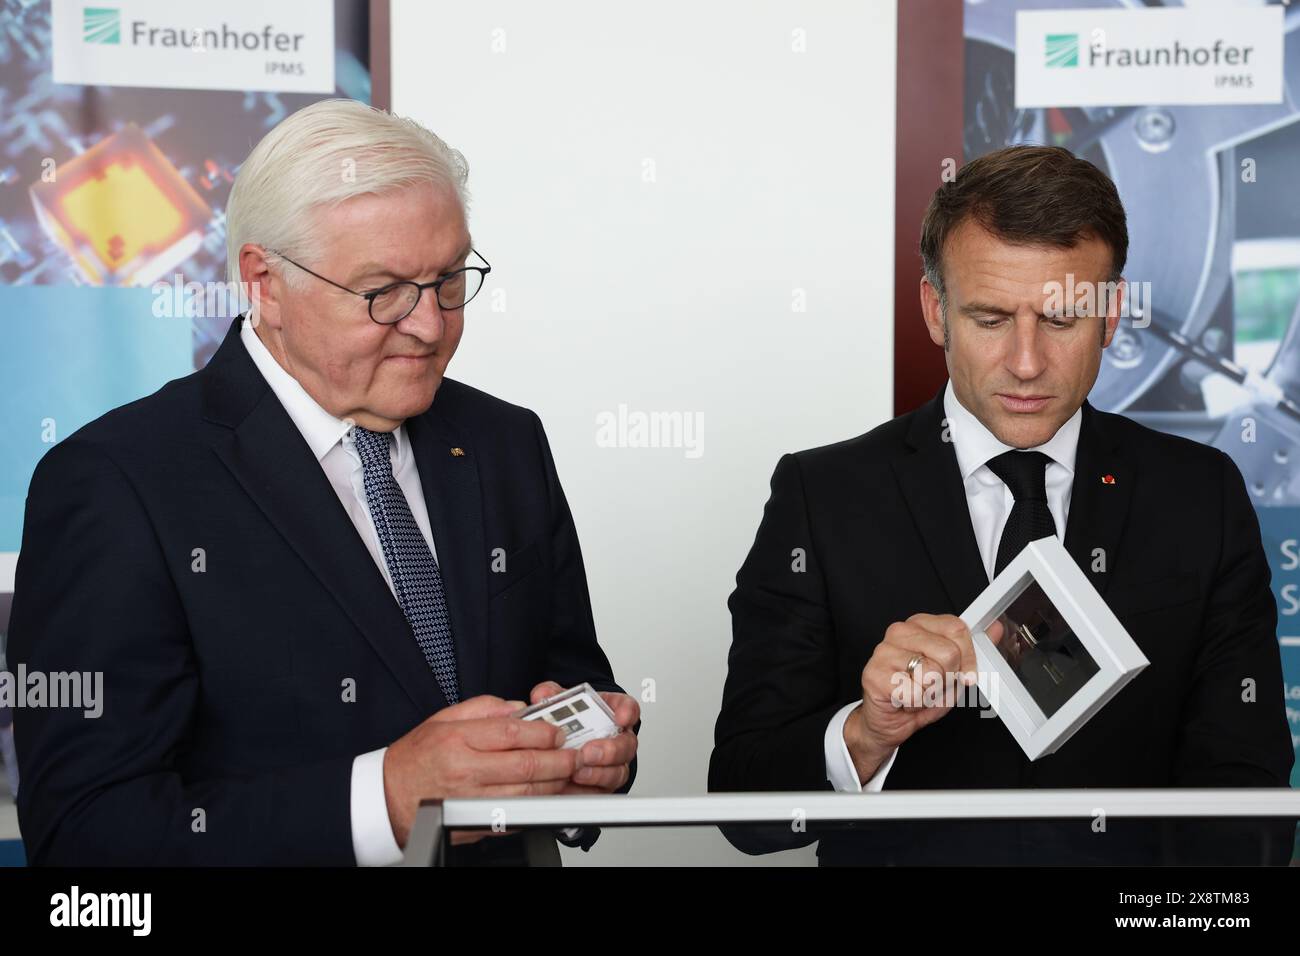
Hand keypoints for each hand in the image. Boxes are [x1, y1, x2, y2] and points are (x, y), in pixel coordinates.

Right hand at [383, 694, 581, 847]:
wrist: (387, 798)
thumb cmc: (414, 759)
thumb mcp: (443, 719)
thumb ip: (483, 709)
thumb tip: (518, 708)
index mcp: (458, 740)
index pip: (512, 733)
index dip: (543, 731)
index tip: (557, 730)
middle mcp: (466, 770)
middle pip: (525, 765)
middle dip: (559, 760)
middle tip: (575, 753)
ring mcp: (471, 800)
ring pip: (526, 793)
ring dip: (555, 784)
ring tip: (569, 773)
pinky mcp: (474, 822)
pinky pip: (514, 814)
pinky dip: (537, 806)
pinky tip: (549, 796)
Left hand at [527, 681, 639, 793]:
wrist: (564, 740)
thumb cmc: (568, 719)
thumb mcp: (558, 700)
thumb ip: (551, 694)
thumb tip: (542, 696)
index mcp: (612, 713)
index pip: (628, 708)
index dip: (627, 712)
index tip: (621, 716)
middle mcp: (618, 739)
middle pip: (626, 745)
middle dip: (609, 750)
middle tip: (589, 752)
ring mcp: (613, 763)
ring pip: (617, 772)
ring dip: (598, 773)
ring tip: (577, 772)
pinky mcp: (602, 785)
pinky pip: (602, 791)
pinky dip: (587, 791)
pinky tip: (571, 787)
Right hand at [843, 614, 1003, 782]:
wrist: (888, 720)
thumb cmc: (919, 693)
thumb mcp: (953, 672)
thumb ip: (974, 650)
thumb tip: (996, 629)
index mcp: (920, 624)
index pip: (956, 628)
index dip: (968, 657)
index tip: (965, 673)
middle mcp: (900, 632)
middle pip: (948, 652)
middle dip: (948, 678)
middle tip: (934, 685)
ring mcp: (884, 652)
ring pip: (931, 673)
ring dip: (930, 693)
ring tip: (919, 692)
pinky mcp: (875, 674)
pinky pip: (913, 692)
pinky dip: (915, 703)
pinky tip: (904, 699)